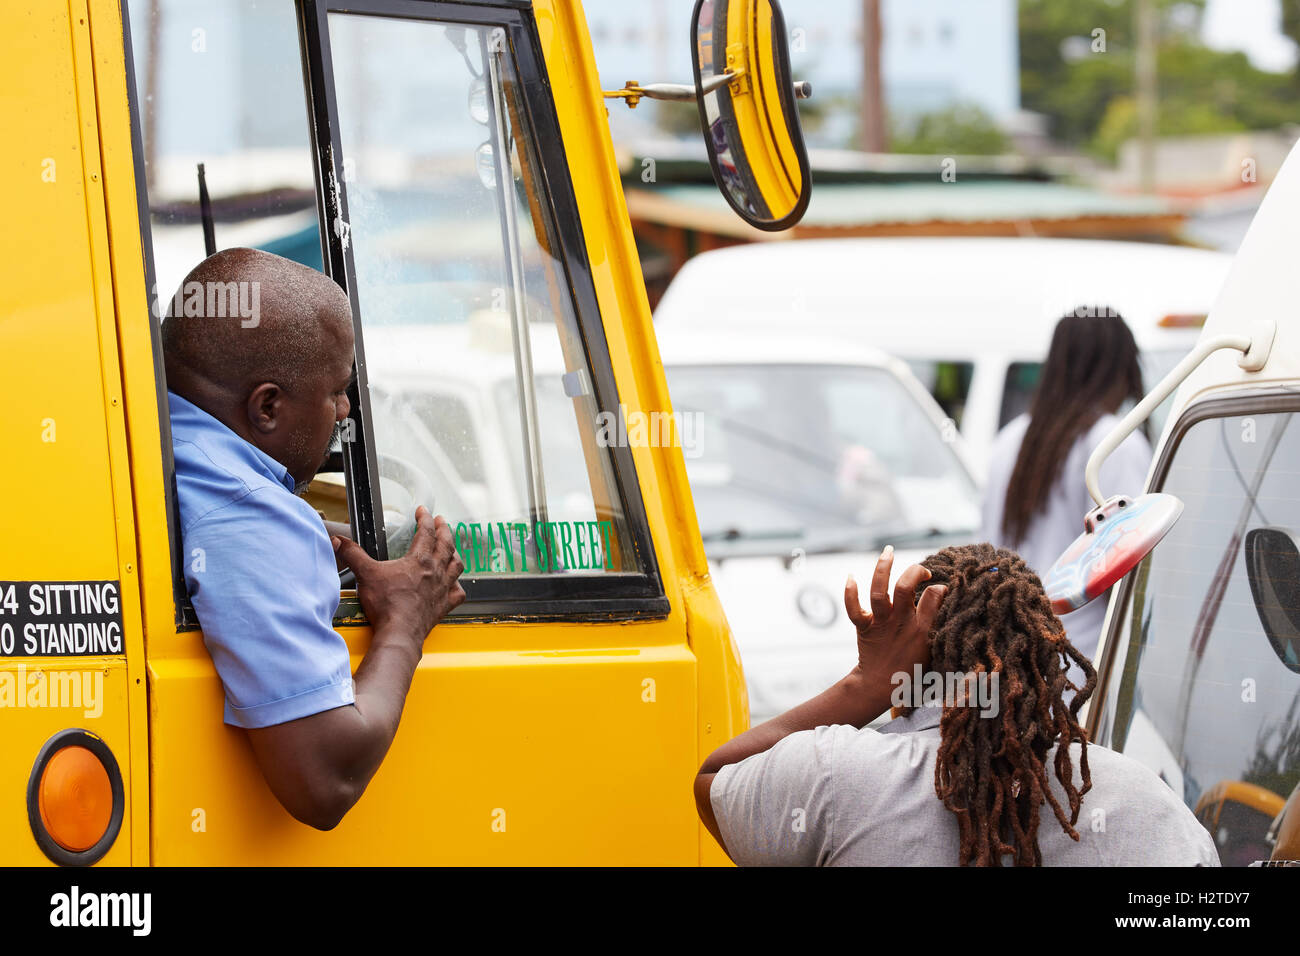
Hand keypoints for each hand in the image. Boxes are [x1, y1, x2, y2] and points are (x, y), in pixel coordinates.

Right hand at [332, 506, 465, 649]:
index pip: (426, 532)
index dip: (425, 518)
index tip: (422, 511)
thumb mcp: (365, 574)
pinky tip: (455, 585)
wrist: (399, 632)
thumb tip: (339, 541)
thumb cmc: (386, 605)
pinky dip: (458, 587)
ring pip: (456, 565)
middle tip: (442, 522)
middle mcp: (435, 572)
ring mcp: (442, 589)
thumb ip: (353, 554)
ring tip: (452, 549)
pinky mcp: (443, 606)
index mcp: (419, 560)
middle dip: (444, 530)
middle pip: (446, 544)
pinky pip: (458, 594)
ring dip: (455, 554)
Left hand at [844, 546, 945, 684]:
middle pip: (905, 589)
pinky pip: (854, 609)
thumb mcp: (933, 649)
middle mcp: (901, 623)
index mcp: (922, 630)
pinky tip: (851, 576)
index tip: (939, 585)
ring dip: (882, 569)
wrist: (880, 686)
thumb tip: (942, 592)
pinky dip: (850, 593)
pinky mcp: (865, 627)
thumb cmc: (911, 669)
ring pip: (879, 592)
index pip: (933, 598)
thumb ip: (939, 622)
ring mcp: (881, 624)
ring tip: (888, 551)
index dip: (937, 586)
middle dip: (913, 571)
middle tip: (922, 570)